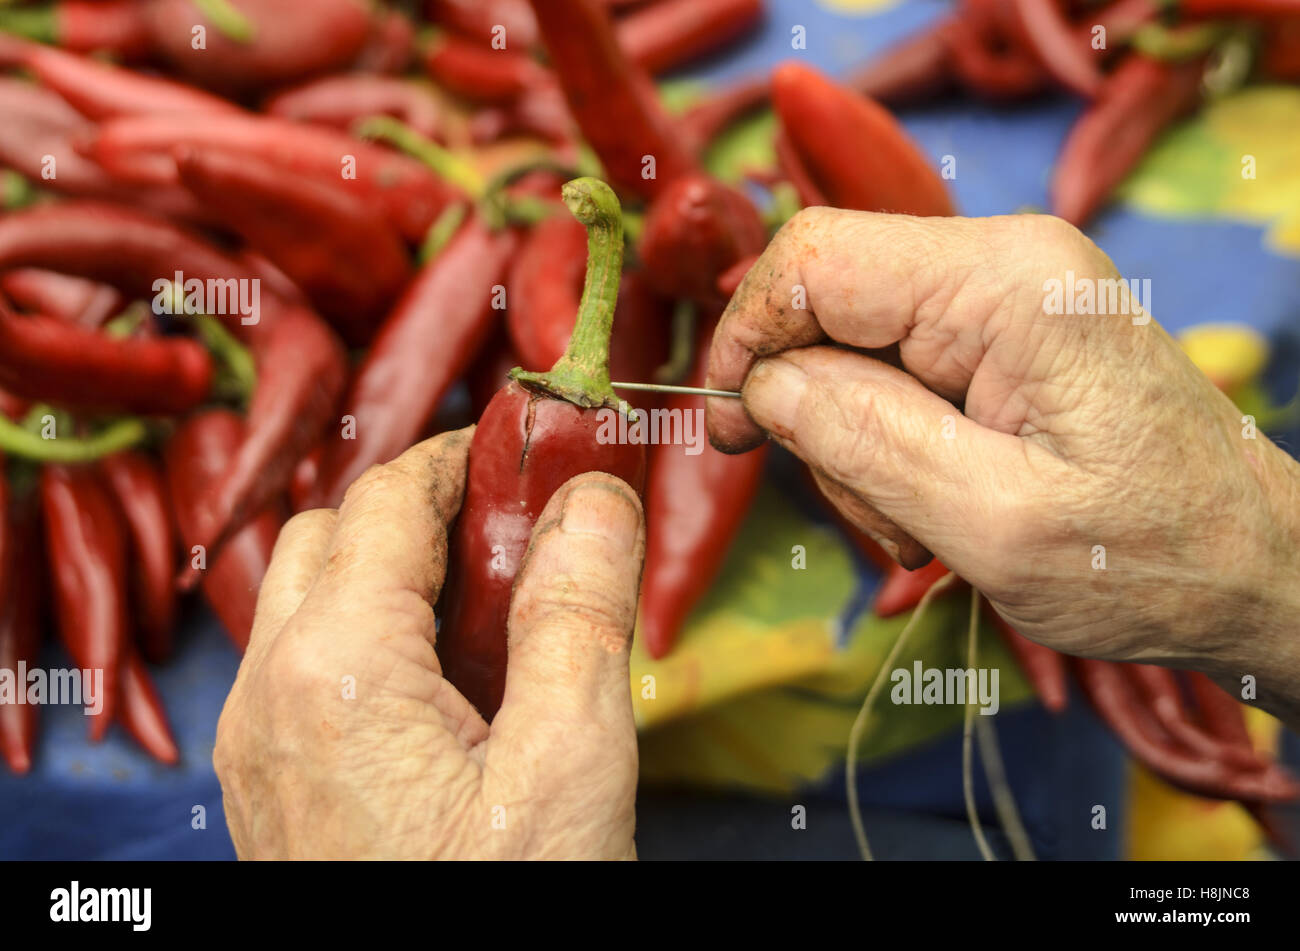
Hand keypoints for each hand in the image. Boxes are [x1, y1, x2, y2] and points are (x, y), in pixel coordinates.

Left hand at [214, 429, 645, 858]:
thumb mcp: (569, 765)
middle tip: (519, 533)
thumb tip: (596, 499)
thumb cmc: (497, 912)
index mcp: (333, 669)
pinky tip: (454, 693)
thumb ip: (580, 616)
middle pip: (332, 537)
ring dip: (395, 579)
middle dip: (423, 514)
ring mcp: (259, 750)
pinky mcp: (273, 792)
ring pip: (313, 604)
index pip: (388, 498)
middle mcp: (266, 698)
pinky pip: (305, 674)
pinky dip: (372, 643)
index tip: (532, 447)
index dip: (466, 456)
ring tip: (496, 616)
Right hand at [706, 208, 1299, 720]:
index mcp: (1005, 284)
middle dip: (819, 415)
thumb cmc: (1153, 559)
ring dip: (858, 446)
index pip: (815, 258)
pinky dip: (891, 445)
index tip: (729, 431)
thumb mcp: (994, 522)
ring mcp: (1007, 294)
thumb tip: (764, 384)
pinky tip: (939, 503)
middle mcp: (1004, 262)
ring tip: (922, 524)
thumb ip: (867, 443)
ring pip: (853, 347)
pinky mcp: (1005, 333)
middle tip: (876, 512)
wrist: (1255, 567)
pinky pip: (897, 370)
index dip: (747, 337)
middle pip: (829, 304)